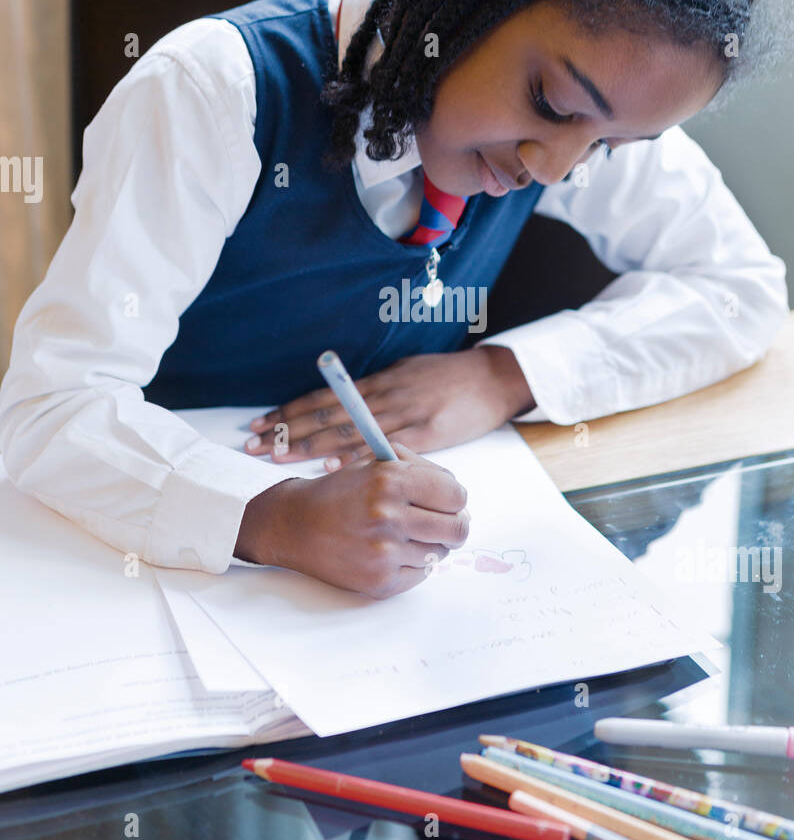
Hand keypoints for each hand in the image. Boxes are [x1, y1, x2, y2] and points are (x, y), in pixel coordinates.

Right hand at [234, 443, 470, 597]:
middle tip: (440, 523)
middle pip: (458, 528)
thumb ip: (423, 470)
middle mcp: (388, 516)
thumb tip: (460, 499)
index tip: (446, 501)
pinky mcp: (379, 582)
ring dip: (428, 544)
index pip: (457, 495)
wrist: (295, 525)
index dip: (454, 498)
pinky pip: (422, 574)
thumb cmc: (342, 491)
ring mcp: (384, 553)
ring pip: (440, 553)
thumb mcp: (378, 461)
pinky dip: (413, 564)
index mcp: (391, 480)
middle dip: (454, 524)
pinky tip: (390, 552)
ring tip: (402, 535)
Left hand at [242, 347, 534, 467]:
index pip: (325, 397)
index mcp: (379, 381)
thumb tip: (345, 407)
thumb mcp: (408, 374)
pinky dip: (357, 457)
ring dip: (310, 444)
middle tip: (253, 444)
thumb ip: (378, 392)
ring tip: (278, 457)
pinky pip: (385, 448)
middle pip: (327, 413)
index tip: (261, 423)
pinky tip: (332, 465)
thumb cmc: (450, 378)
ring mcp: (405, 414)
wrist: (494, 379)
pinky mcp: (426, 433)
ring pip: (348, 430)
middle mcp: (385, 395)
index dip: (291, 410)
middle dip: (288, 430)